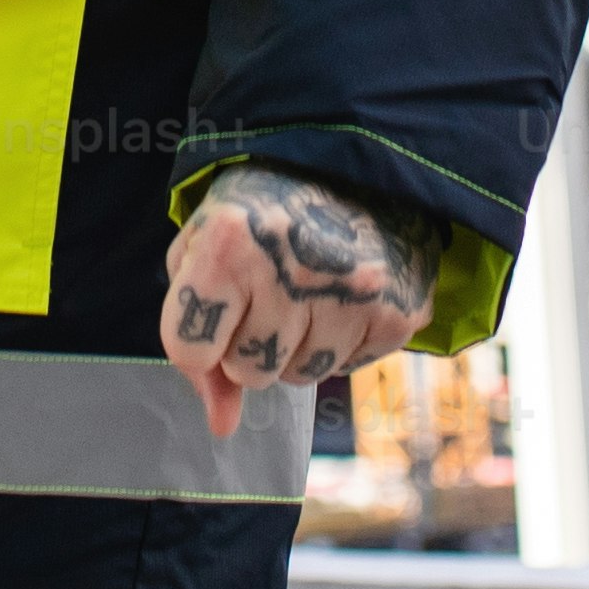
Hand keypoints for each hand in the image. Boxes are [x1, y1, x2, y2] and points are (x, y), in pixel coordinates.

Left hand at [156, 165, 427, 438]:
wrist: (355, 163)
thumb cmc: (261, 210)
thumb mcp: (206, 250)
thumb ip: (195, 338)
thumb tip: (222, 425)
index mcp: (229, 243)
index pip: (190, 350)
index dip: (199, 336)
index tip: (216, 304)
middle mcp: (292, 269)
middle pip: (249, 371)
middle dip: (249, 342)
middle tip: (269, 285)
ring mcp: (351, 295)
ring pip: (299, 377)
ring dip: (295, 344)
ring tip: (307, 286)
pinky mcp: (398, 314)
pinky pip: (347, 369)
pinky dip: (339, 341)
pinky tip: (341, 293)